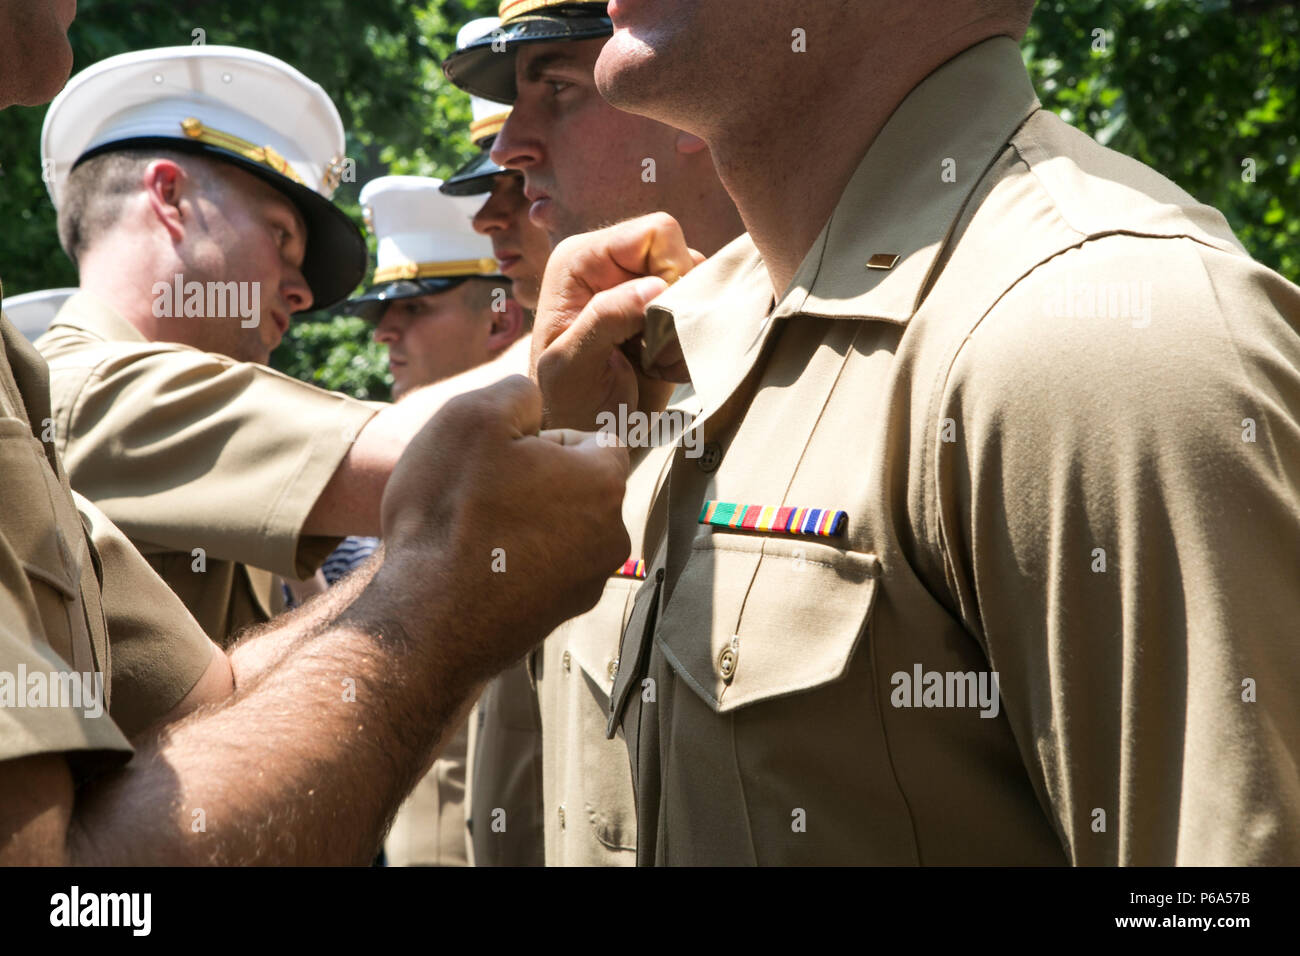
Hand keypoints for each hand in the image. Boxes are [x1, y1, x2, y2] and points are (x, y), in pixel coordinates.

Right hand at [378, 375, 630, 676]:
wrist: (424, 618)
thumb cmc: (450, 511)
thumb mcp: (472, 416)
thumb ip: (517, 393)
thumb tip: (533, 403)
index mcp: (604, 482)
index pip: (593, 438)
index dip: (542, 438)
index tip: (502, 456)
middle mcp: (612, 536)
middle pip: (576, 487)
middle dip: (535, 482)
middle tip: (480, 492)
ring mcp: (587, 583)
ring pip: (558, 531)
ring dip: (523, 524)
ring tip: (472, 533)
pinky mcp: (557, 618)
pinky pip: (540, 572)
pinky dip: (513, 565)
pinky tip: (474, 568)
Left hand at [531, 212, 704, 431]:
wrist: (582, 433)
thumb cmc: (565, 404)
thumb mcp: (572, 366)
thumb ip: (605, 320)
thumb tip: (656, 286)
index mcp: (581, 260)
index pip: (655, 232)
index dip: (670, 272)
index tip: (653, 322)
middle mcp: (612, 262)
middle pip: (683, 254)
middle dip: (678, 305)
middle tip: (650, 352)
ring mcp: (639, 286)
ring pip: (698, 282)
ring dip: (684, 329)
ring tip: (653, 363)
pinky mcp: (661, 311)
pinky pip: (701, 310)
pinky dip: (689, 343)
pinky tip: (661, 366)